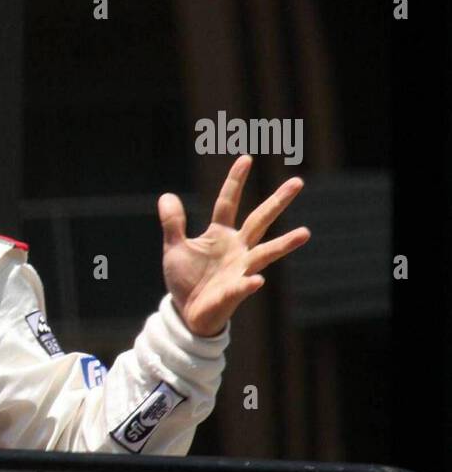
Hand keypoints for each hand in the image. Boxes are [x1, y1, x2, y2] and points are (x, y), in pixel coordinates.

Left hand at [158, 155, 309, 336]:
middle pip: (259, 220)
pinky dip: (249, 284)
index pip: (228, 203)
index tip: (246, 159)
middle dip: (277, 202)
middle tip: (298, 182)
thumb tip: (167, 195)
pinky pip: (243, 286)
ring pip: (265, 253)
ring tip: (304, 233)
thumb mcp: (174, 247)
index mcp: (220, 234)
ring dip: (283, 244)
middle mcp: (236, 248)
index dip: (235, 182)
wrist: (187, 313)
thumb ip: (173, 223)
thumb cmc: (186, 279)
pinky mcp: (234, 292)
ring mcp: (239, 269)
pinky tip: (257, 280)